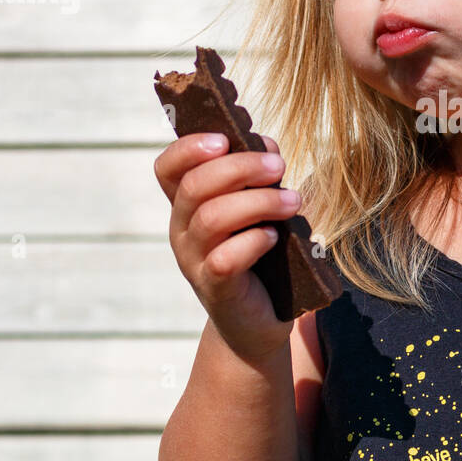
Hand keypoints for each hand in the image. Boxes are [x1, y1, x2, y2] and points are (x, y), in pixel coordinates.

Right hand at [153, 132, 300, 362]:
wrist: (257, 321)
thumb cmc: (260, 255)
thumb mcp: (257, 210)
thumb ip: (257, 177)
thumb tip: (267, 147)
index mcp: (187, 206)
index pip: (167, 168)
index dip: (188, 148)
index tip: (224, 138)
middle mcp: (182, 230)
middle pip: (195, 186)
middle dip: (240, 168)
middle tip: (279, 166)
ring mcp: (194, 260)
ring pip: (212, 218)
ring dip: (259, 202)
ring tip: (294, 202)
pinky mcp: (215, 287)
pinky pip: (226, 258)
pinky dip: (254, 241)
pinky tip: (275, 237)